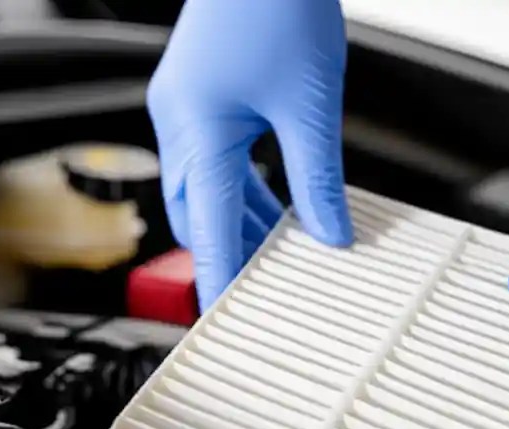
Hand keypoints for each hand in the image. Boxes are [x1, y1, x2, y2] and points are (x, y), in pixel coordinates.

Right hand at [148, 0, 352, 309]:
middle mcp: (177, 123)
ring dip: (236, 217)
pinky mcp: (194, 92)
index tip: (227, 317)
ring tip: (278, 247)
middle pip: (195, 212)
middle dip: (228, 250)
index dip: (220, 277)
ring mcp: (180, 105)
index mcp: (196, 132)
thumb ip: (318, 177)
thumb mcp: (310, 103)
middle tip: (262, 288)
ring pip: (201, 185)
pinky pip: (209, 156)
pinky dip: (237, 183)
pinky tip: (272, 195)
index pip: (206, 228)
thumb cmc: (276, 4)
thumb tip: (331, 231)